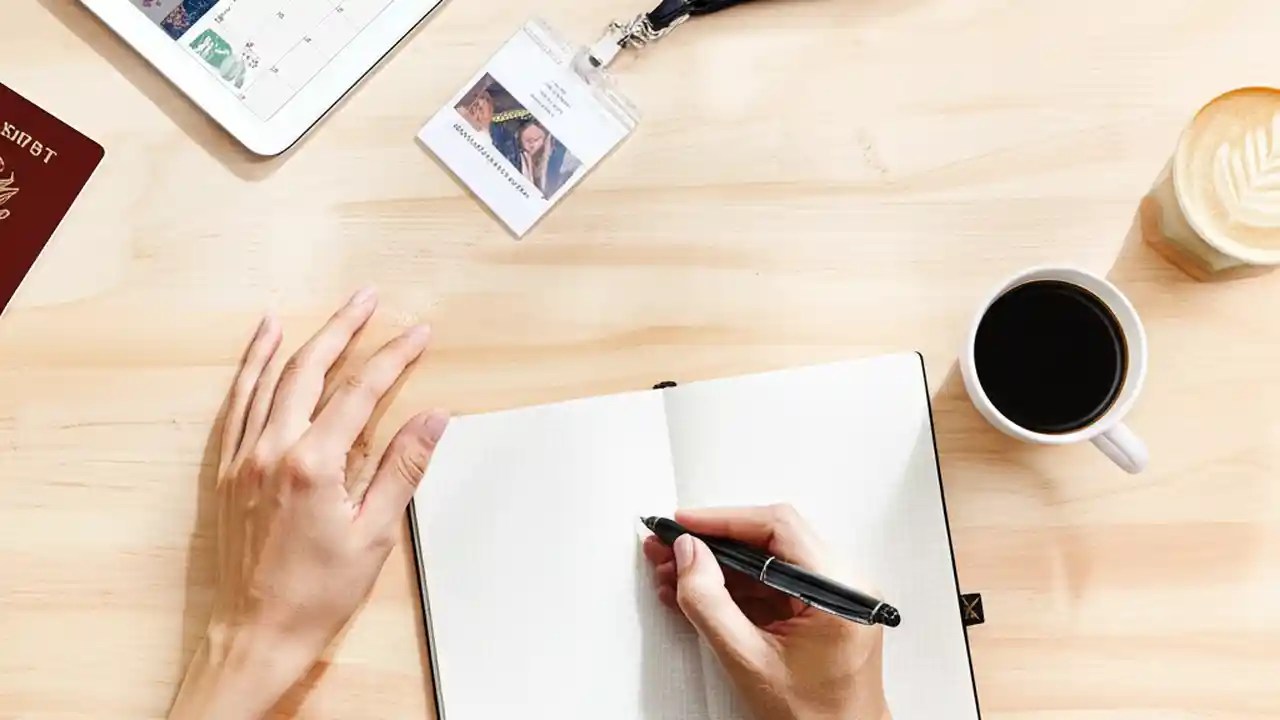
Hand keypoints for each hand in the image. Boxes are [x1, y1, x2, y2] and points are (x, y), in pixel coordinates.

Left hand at [170, 289, 448, 718]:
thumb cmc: (317, 593)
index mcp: (313, 464)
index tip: (418, 335)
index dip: (394, 358)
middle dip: (345, 329)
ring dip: (302, 339)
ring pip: (271, 378)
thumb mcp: (376, 534)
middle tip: (370, 300)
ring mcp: (244, 458)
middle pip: (312, 370)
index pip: (362, 393)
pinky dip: (251, 367)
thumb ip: (403, 467)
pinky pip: (239, 403)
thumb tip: (432, 418)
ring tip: (328, 312)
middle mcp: (272, 451)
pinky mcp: (228, 471)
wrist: (256, 633)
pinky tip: (263, 344)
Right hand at [644, 506, 890, 719]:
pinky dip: (735, 586)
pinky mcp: (820, 607)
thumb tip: (689, 555)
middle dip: (713, 543)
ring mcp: (834, 595)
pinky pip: (773, 583)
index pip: (777, 528)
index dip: (723, 520)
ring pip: (767, 559)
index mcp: (838, 590)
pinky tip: (699, 592)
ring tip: (674, 572)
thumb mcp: (749, 661)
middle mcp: (844, 584)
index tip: (685, 524)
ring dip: (719, 565)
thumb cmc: (815, 719)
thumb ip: (711, 603)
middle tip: (670, 546)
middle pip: (770, 539)